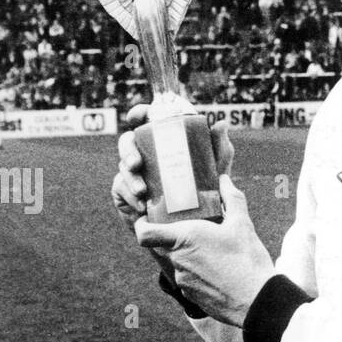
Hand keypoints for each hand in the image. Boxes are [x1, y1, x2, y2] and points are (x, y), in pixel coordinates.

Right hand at [111, 104, 234, 280]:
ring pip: (123, 167)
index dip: (138, 114)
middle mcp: (145, 154)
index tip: (137, 116)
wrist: (196, 227)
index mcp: (162, 143)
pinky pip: (120, 189)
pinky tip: (140, 206)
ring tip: (142, 192)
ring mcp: (134, 174)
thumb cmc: (206, 192)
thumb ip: (220, 149)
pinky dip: (129, 197)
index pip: (145, 122)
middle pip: (127, 142)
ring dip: (129, 178)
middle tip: (137, 163)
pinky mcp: (126, 194)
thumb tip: (221, 124)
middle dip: (128, 150)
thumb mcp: (216, 171)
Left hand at [135, 174, 274, 326]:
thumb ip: (231, 198)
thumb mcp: (242, 224)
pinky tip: (216, 272)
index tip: (146, 219)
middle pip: (161, 247)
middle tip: (187, 230)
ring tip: (208, 252)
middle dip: (171, 238)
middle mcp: (177, 260)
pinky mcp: (192, 296)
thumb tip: (225, 179)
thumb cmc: (247, 260)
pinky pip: (187, 280)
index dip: (140, 225)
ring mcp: (183, 281)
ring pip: (177, 264)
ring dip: (187, 257)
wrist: (256, 300)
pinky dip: (197, 274)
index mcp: (184, 238)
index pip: (144, 233)